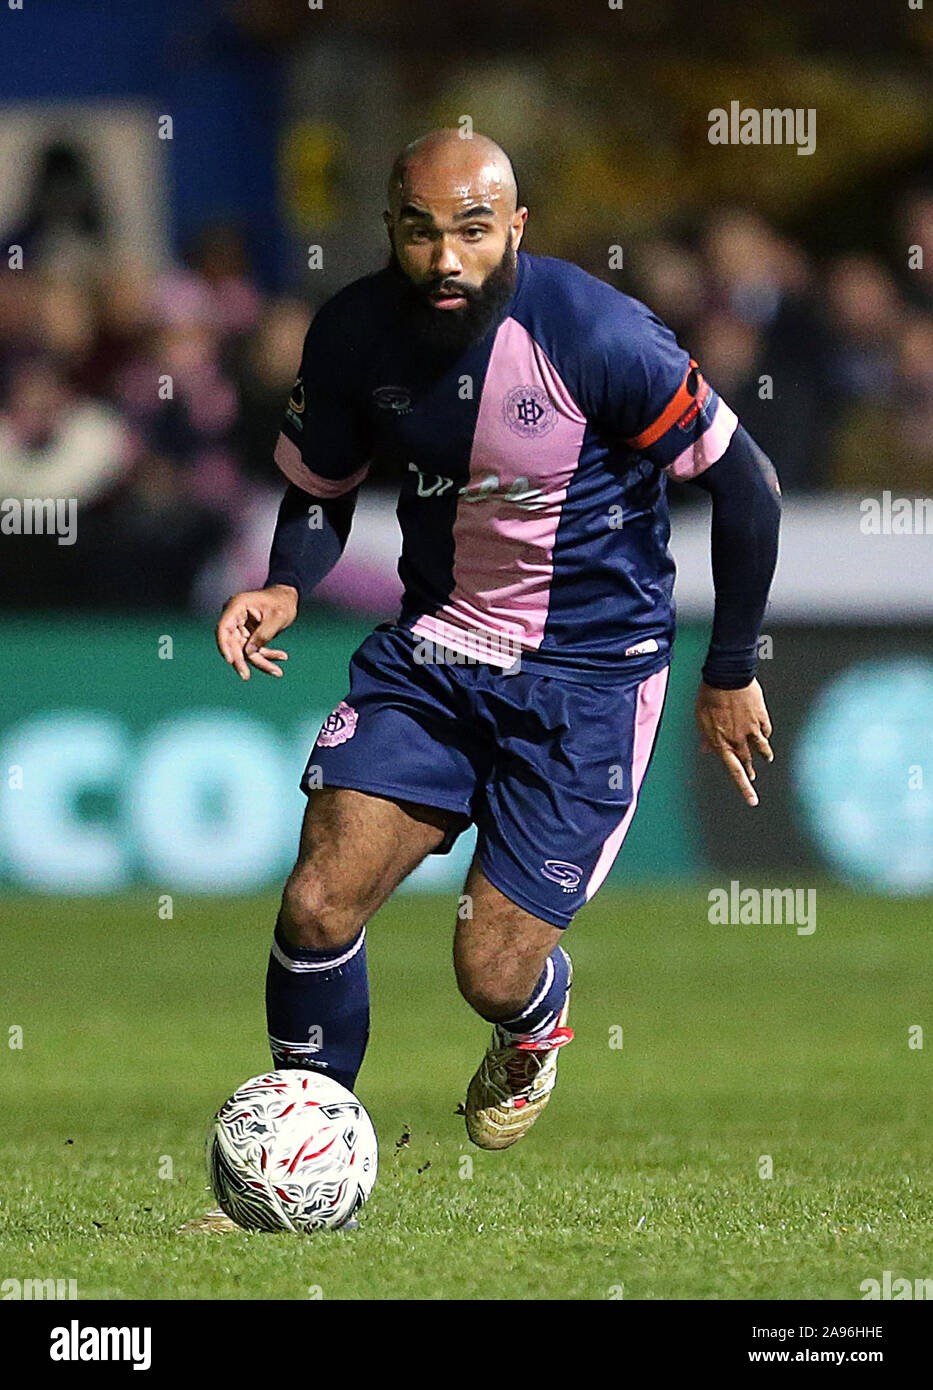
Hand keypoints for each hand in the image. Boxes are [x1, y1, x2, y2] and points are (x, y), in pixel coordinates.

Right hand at [215, 585, 297, 680]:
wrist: (288, 597)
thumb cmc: (283, 602)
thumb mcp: (276, 618)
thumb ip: (262, 635)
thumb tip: (247, 654)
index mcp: (237, 606)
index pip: (223, 628)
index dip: (224, 645)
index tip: (230, 661)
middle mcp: (235, 616)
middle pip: (232, 643)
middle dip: (241, 660)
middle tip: (246, 676)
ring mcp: (240, 626)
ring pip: (244, 650)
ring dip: (260, 661)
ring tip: (277, 672)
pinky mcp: (248, 634)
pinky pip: (253, 649)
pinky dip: (266, 655)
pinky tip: (282, 657)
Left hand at [695, 678, 772, 806]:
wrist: (727, 677)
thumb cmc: (710, 695)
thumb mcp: (700, 718)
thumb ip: (706, 737)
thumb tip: (706, 749)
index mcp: (722, 742)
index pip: (734, 771)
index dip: (744, 787)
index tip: (752, 799)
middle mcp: (739, 739)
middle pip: (748, 760)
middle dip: (750, 770)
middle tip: (753, 777)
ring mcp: (752, 729)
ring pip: (761, 747)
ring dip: (764, 754)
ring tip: (768, 758)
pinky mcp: (762, 717)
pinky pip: (766, 730)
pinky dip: (765, 733)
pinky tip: (766, 734)